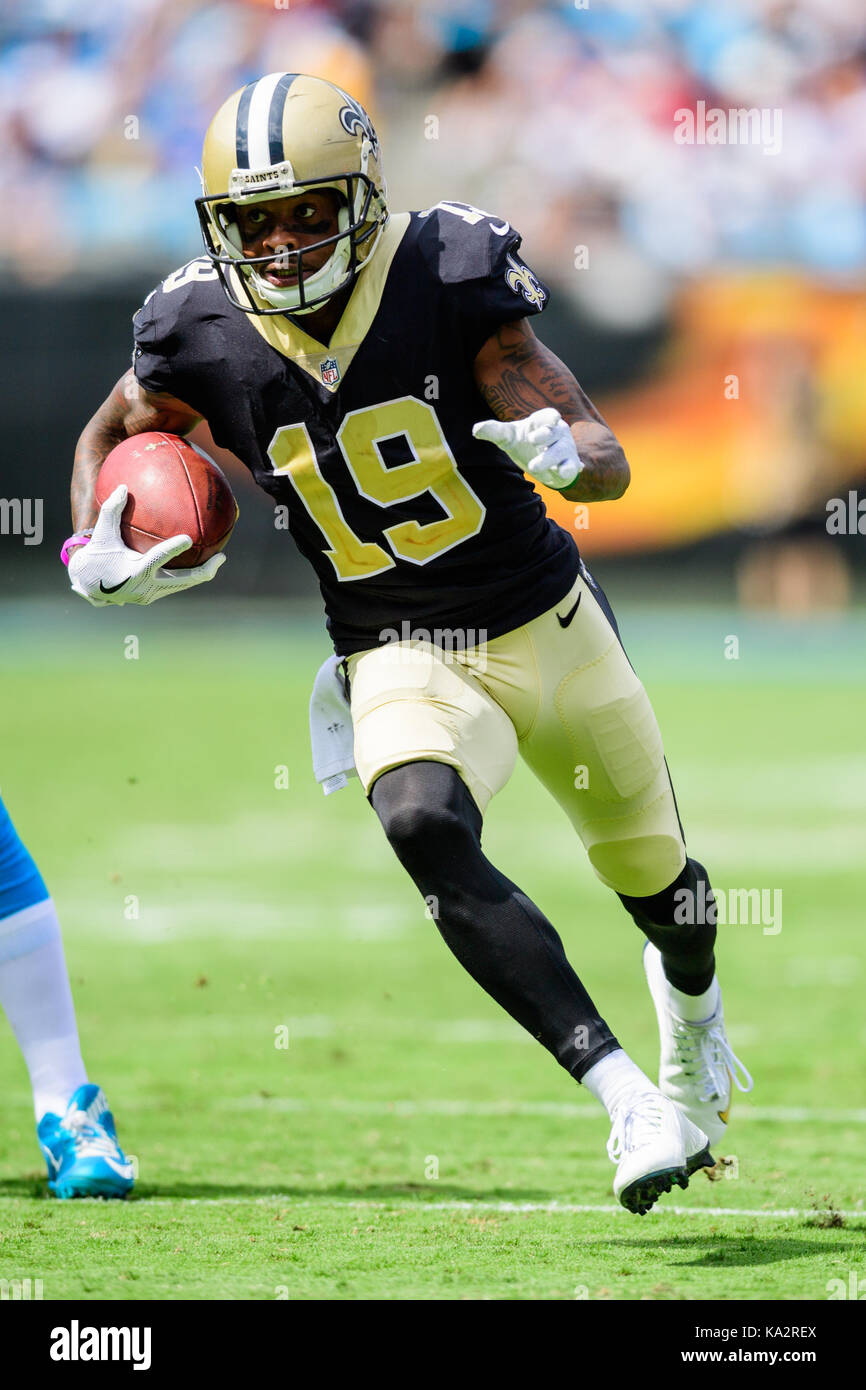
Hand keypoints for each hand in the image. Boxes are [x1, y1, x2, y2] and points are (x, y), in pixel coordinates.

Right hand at [68, 484, 225, 606]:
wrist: (88, 585)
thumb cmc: (97, 555)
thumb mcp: (101, 533)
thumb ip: (112, 510)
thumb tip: (125, 487)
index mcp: (135, 571)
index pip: (157, 559)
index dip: (173, 549)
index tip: (189, 538)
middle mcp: (146, 586)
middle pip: (182, 581)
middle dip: (205, 570)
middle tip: (221, 557)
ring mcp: (151, 594)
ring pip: (183, 585)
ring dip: (202, 574)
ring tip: (219, 559)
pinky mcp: (152, 596)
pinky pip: (176, 585)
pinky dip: (189, 575)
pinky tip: (201, 561)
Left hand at [473, 407, 582, 489]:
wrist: (543, 464)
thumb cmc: (525, 443)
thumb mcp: (508, 437)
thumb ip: (494, 432)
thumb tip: (475, 429)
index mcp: (543, 422)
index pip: (549, 415)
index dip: (548, 417)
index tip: (548, 420)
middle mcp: (557, 433)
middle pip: (554, 431)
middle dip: (544, 435)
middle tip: (531, 440)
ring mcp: (565, 448)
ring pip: (560, 451)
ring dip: (548, 458)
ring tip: (533, 467)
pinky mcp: (569, 465)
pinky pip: (571, 467)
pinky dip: (567, 470)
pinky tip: (560, 473)